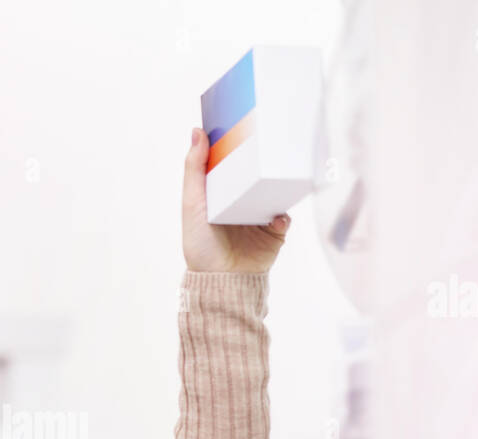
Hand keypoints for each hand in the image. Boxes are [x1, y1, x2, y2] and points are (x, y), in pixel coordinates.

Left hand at [182, 127, 290, 273]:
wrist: (220, 281)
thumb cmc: (200, 244)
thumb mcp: (193, 202)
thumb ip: (194, 169)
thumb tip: (197, 132)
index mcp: (222, 191)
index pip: (233, 162)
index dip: (239, 143)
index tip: (246, 118)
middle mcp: (243, 200)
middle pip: (258, 173)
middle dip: (265, 159)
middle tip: (273, 138)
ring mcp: (261, 215)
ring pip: (275, 191)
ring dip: (279, 182)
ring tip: (282, 170)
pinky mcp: (275, 233)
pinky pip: (285, 217)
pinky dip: (284, 214)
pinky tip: (277, 215)